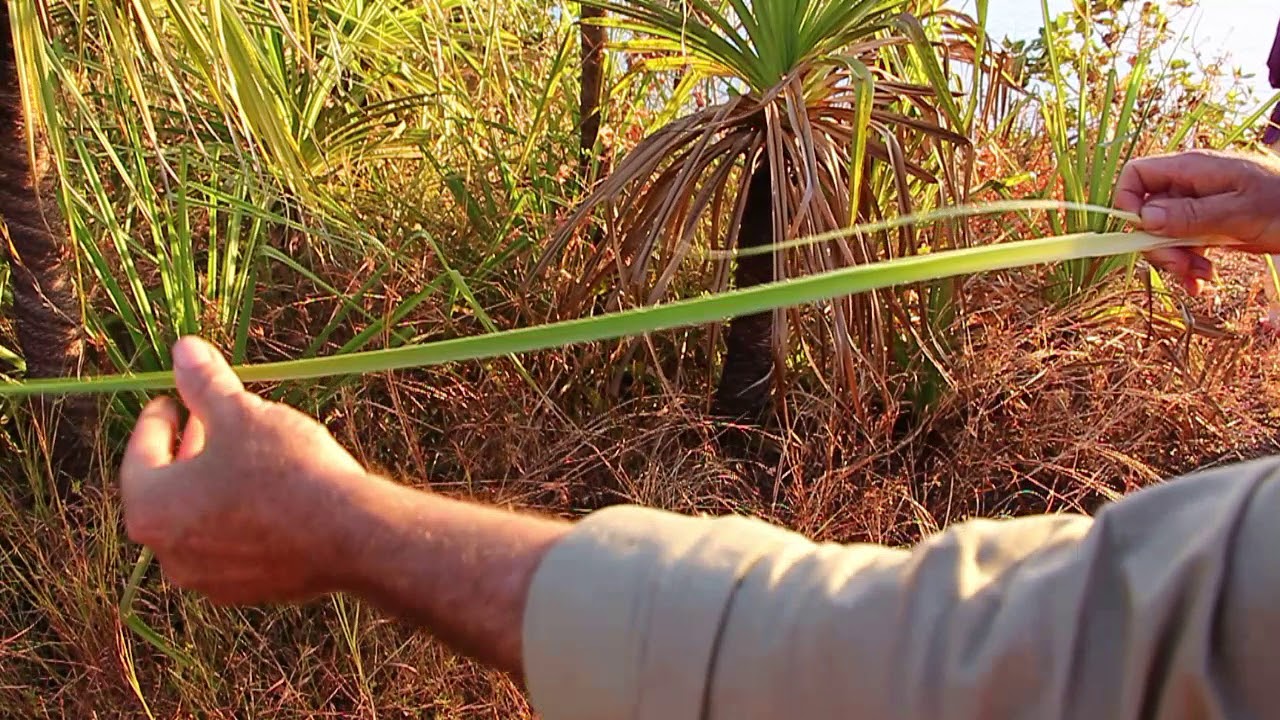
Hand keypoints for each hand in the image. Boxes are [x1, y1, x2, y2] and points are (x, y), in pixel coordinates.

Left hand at [120, 336, 374, 604]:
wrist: (349, 534)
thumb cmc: (285, 469)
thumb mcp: (242, 414)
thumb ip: (204, 384)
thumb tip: (183, 349)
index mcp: (151, 506)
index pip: (141, 452)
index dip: (159, 417)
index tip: (176, 398)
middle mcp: (167, 551)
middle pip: (169, 488)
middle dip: (189, 449)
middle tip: (211, 419)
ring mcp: (206, 578)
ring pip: (200, 518)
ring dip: (214, 484)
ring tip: (245, 453)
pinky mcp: (245, 590)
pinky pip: (231, 544)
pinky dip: (239, 515)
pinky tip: (270, 492)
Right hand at [1115, 150, 1279, 294]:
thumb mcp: (1239, 212)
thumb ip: (1191, 215)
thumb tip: (1144, 218)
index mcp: (1193, 169)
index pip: (1137, 175)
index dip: (1127, 203)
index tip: (1142, 233)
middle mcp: (1190, 186)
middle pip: (1147, 213)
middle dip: (1158, 244)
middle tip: (1181, 267)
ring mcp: (1199, 207)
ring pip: (1163, 234)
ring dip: (1175, 260)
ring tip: (1201, 276)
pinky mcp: (1210, 227)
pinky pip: (1184, 246)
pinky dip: (1189, 265)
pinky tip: (1205, 279)